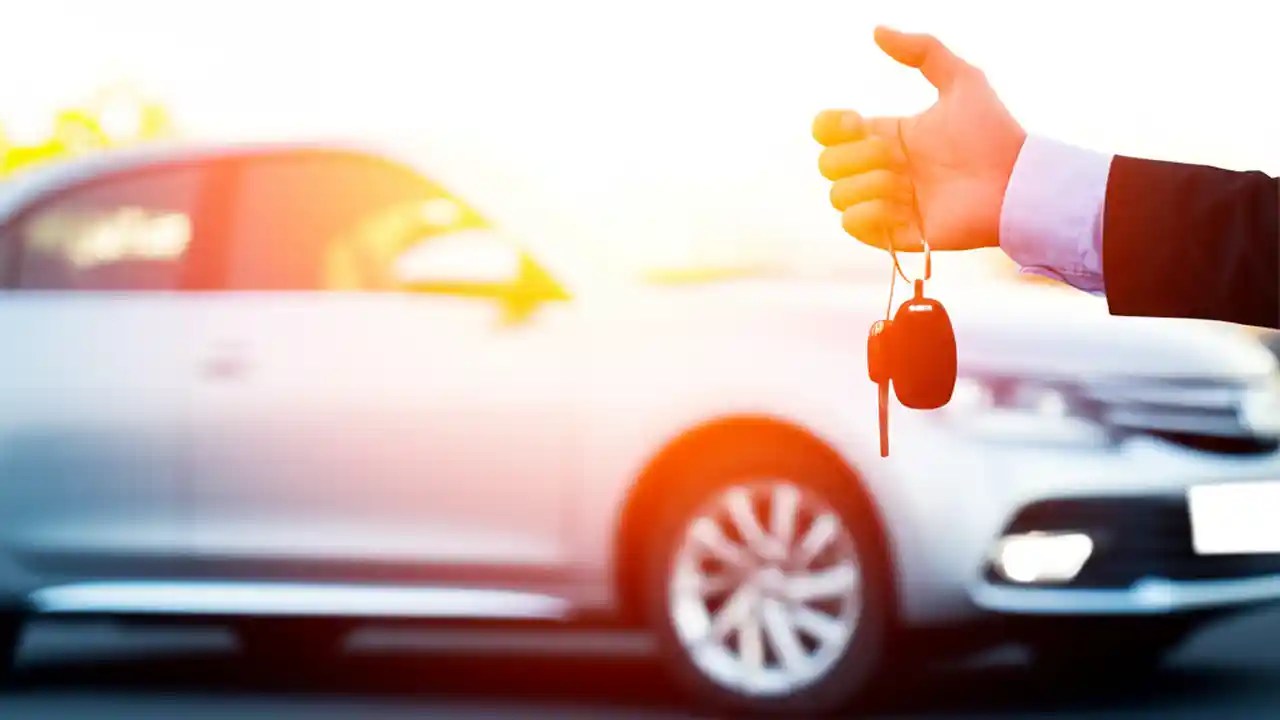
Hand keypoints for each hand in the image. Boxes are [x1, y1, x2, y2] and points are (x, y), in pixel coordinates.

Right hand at [813, 27, 1026, 251]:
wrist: (1016, 184)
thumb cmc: (994, 133)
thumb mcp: (963, 80)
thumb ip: (923, 50)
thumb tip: (877, 30)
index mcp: (892, 137)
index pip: (836, 132)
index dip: (833, 126)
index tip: (853, 121)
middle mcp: (886, 171)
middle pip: (830, 166)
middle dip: (853, 158)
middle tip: (894, 157)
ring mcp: (891, 204)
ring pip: (840, 196)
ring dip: (867, 187)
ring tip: (905, 186)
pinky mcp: (899, 235)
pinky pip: (855, 227)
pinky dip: (869, 215)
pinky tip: (901, 207)